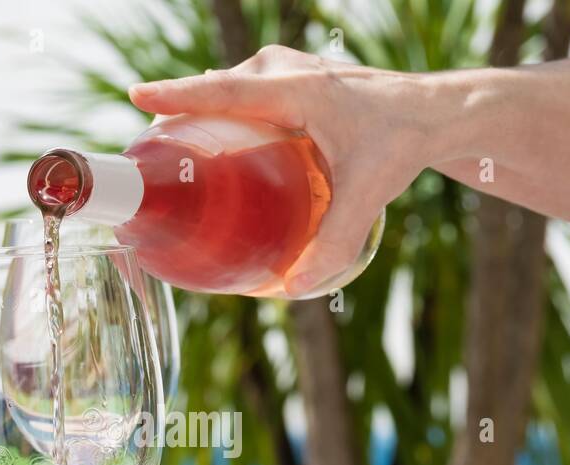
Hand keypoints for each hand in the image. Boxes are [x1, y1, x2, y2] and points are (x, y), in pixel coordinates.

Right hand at [130, 46, 427, 296]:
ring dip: (197, 120)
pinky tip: (210, 152)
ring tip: (176, 164)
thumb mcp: (369, 192)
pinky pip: (237, 96)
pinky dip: (218, 118)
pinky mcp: (285, 81)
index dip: (178, 96)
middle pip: (215, 95)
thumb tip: (292, 287)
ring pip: (224, 94)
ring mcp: (283, 71)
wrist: (432, 112)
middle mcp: (284, 72)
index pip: (226, 91)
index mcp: (298, 89)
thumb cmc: (401, 140)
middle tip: (154, 166)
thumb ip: (334, 241)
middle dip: (179, 123)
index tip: (137, 96)